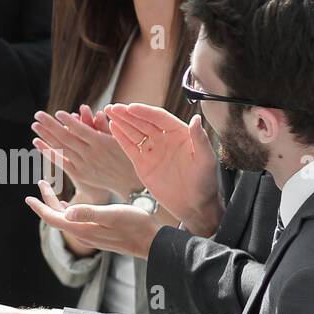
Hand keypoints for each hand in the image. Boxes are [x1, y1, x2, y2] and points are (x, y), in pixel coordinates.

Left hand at [26, 179, 161, 259]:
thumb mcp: (113, 214)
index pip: (53, 219)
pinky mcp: (98, 234)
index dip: (40, 207)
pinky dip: (68, 210)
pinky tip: (70, 204)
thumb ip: (89, 213)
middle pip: (57, 218)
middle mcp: (83, 235)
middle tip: (41, 182)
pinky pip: (76, 222)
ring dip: (56, 205)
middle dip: (46, 201)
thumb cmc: (136, 225)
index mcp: (83, 229)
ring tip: (51, 190)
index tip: (28, 196)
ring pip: (66, 219)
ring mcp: (91, 236)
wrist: (153, 243)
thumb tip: (66, 211)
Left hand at [31, 103, 139, 199]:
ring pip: (62, 149)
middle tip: (38, 114)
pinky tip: (38, 144)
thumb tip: (100, 110)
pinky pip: (61, 162)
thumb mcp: (121, 139)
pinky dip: (49, 153)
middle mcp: (91, 154)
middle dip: (50, 125)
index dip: (68, 121)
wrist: (129, 182)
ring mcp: (84, 165)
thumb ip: (107, 126)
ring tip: (35, 125)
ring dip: (46, 136)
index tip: (57, 112)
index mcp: (102, 143)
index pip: (81, 130)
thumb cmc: (127, 155)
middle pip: (67, 138)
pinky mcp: (80, 174)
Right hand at [106, 105, 221, 233]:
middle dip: (127, 114)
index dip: (145, 112)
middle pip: (143, 122)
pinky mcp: (143, 163)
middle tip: (113, 107)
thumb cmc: (205, 182)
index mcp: (179, 133)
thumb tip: (196, 118)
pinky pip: (130, 147)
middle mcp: (164, 139)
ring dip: (121, 122)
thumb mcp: (206, 160)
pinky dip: (120, 137)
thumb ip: (200, 139)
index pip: (159, 118)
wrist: (194, 206)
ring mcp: (153, 151)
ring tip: (108, 111)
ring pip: (134, 132)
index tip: (131, 107)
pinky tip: (112, 126)